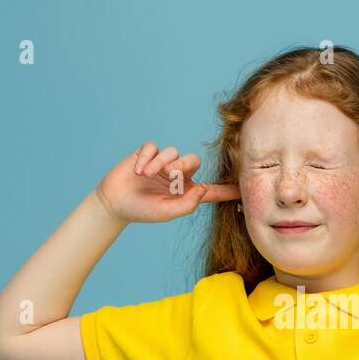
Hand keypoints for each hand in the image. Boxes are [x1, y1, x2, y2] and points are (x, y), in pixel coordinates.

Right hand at [95, 142, 240, 223]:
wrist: (114, 202)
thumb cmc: (142, 210)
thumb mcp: (166, 212)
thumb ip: (186, 204)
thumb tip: (202, 189)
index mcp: (186, 191)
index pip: (211, 190)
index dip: (227, 189)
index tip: (244, 188)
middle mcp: (178, 175)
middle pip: (193, 160)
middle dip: (182, 166)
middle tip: (169, 175)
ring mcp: (162, 163)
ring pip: (173, 151)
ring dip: (161, 163)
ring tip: (148, 175)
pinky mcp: (147, 154)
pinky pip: (153, 147)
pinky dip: (147, 157)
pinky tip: (138, 169)